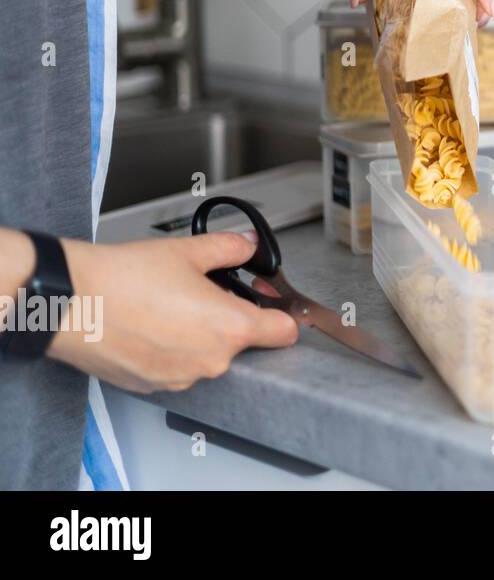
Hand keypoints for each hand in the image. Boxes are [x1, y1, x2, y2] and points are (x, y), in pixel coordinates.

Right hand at [46, 233, 298, 392]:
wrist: (70, 302)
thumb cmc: (123, 279)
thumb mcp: (188, 251)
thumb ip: (229, 248)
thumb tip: (246, 246)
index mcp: (230, 328)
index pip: (285, 332)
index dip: (282, 314)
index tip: (272, 305)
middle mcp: (211, 361)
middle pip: (242, 342)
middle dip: (229, 319)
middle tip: (203, 294)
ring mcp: (182, 378)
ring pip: (207, 355)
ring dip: (197, 335)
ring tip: (169, 307)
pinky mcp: (153, 386)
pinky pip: (177, 367)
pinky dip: (171, 350)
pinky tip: (150, 326)